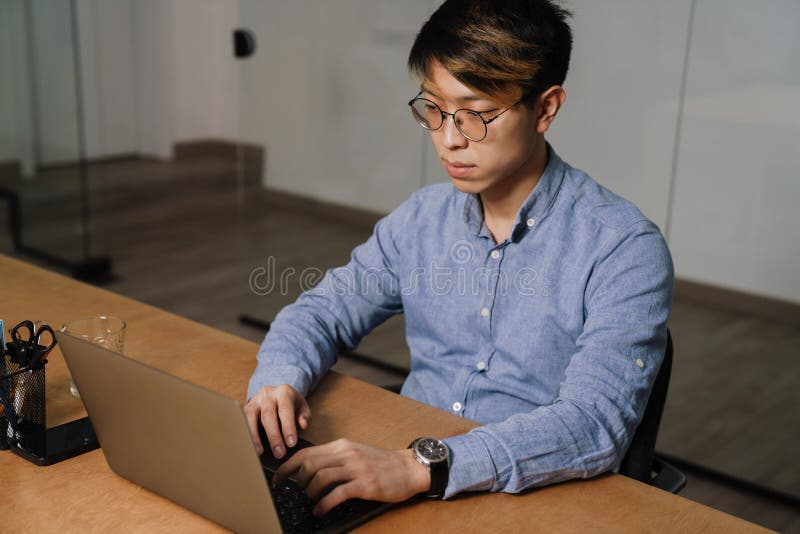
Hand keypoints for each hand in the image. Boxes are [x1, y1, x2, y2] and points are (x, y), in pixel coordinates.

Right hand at [244, 384, 310, 457]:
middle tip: (279, 453)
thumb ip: (304, 417)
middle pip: (268, 414)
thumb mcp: (302, 408)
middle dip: (273, 436)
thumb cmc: (291, 405)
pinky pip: (242, 421)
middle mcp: (267, 394)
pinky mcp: (245, 408)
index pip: (285, 409)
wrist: (276, 395)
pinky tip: (249, 446)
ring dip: (255, 437)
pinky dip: (246, 434)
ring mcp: (254, 400)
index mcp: (284, 392)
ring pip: (251, 417)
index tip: (291, 444)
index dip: (288, 427)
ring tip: (260, 453)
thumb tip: (303, 426)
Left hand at [273, 439, 430, 515]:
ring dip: (309, 493)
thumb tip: (309, 470)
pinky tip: (320, 510)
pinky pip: (337, 494)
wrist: (409, 468)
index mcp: (341, 445)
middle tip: (294, 491)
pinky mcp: (366, 485)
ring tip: (311, 501)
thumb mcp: (355, 453)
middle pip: (309, 464)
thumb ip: (334, 458)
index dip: (287, 466)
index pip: (306, 453)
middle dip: (295, 481)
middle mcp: (347, 454)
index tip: (278, 478)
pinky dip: (324, 504)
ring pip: (320, 478)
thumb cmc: (382, 463)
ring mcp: (356, 468)